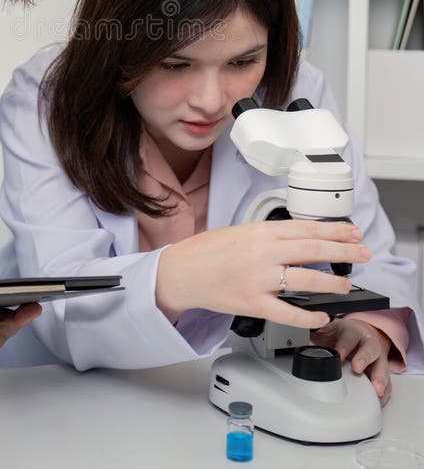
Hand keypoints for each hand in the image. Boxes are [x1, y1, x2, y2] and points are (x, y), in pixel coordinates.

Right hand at [156, 219, 370, 327]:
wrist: (181, 271)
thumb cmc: (208, 251)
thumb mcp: (242, 232)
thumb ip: (271, 236)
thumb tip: (303, 240)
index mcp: (261, 231)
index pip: (308, 228)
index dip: (335, 230)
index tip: (353, 232)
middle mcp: (263, 252)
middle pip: (314, 249)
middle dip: (345, 251)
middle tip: (363, 254)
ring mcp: (259, 278)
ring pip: (307, 280)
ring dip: (332, 283)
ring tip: (345, 285)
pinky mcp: (252, 303)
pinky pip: (288, 312)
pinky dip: (309, 315)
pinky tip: (321, 314)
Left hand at [311, 318, 392, 404]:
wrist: (360, 335)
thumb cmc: (342, 335)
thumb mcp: (328, 329)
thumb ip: (317, 331)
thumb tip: (303, 331)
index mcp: (353, 332)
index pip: (350, 336)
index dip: (345, 345)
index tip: (339, 354)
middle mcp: (368, 342)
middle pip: (370, 348)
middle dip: (364, 358)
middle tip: (357, 369)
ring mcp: (377, 357)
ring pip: (382, 365)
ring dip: (380, 377)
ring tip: (376, 390)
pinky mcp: (382, 372)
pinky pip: (388, 382)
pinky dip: (385, 392)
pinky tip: (379, 400)